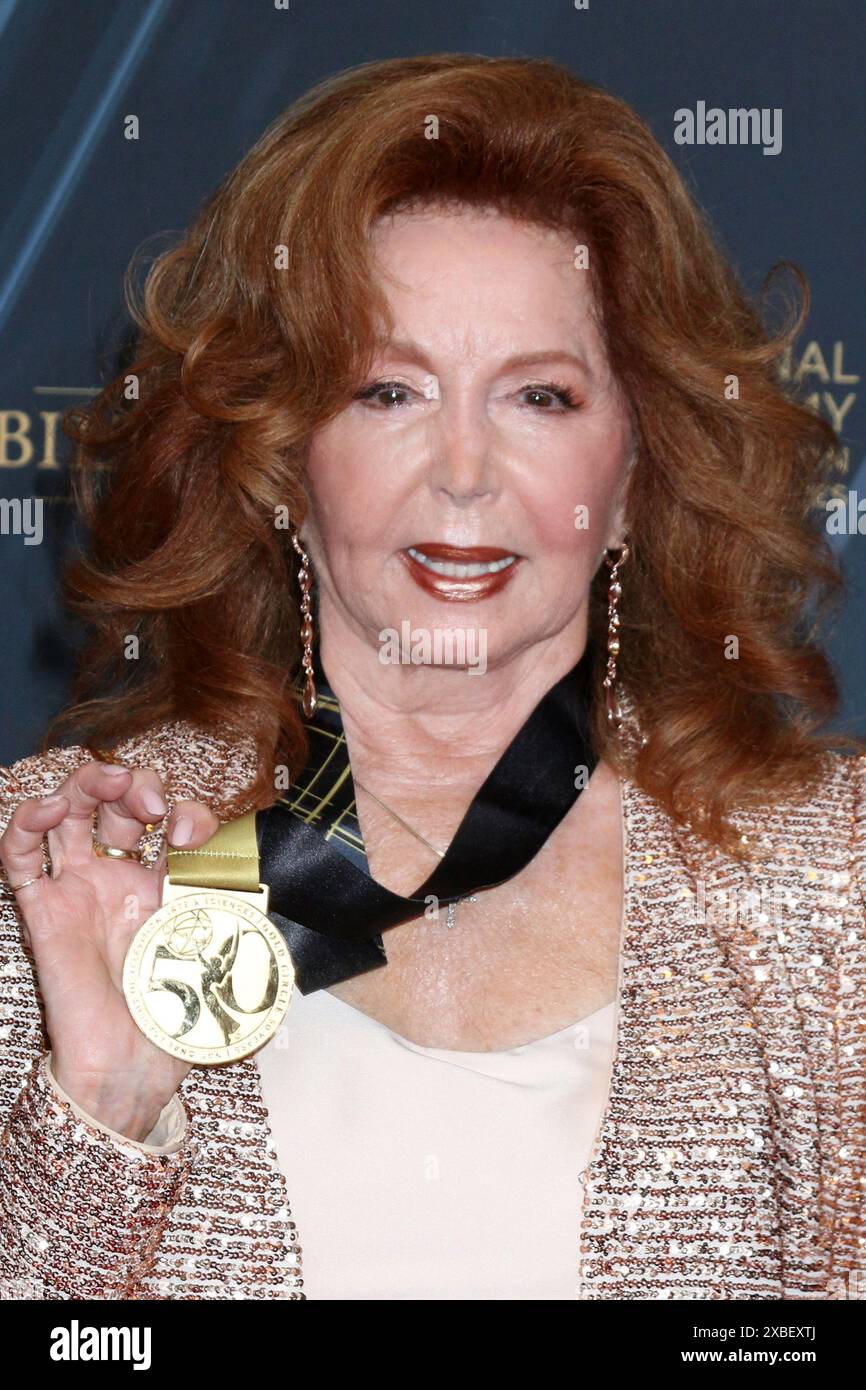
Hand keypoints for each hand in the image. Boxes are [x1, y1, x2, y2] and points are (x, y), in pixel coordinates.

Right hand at [0, 762, 219, 1140]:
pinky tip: (50, 809)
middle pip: (119, 803)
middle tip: (151, 805)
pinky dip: (27, 822)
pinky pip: (20, 857)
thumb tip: (256, 870)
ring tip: (106, 784)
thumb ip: (235, 906)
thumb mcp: (219, 947)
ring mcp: (78, 889)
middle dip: (137, 786)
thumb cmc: (176, 1016)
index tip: (188, 836)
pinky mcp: (42, 910)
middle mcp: (120, 878)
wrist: (132, 1067)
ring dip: (85, 784)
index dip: (186, 813)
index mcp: (165, 882)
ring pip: (69, 812)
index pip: (173, 821)